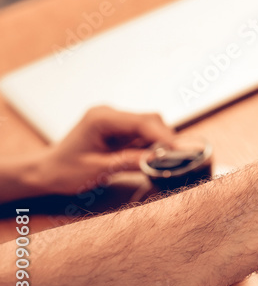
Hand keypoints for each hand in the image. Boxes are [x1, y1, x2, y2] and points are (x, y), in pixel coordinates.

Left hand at [34, 106, 174, 194]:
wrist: (46, 172)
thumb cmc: (65, 171)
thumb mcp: (99, 170)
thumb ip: (130, 161)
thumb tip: (160, 159)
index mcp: (101, 118)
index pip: (142, 122)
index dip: (164, 136)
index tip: (181, 150)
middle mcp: (109, 113)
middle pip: (150, 120)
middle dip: (164, 139)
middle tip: (174, 160)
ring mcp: (113, 120)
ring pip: (149, 126)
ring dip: (157, 143)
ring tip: (160, 162)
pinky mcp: (117, 129)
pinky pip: (141, 133)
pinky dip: (149, 146)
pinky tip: (149, 159)